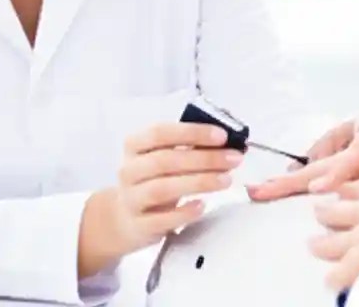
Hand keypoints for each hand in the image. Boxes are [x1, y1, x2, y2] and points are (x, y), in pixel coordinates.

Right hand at [78, 122, 241, 274]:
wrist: (125, 218)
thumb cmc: (154, 180)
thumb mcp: (164, 158)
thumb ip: (189, 147)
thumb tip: (226, 142)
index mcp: (135, 146)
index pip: (160, 133)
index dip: (192, 132)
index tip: (221, 136)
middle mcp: (129, 171)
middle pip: (165, 161)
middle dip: (204, 158)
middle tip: (233, 159)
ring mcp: (131, 199)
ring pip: (162, 188)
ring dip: (198, 182)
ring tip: (225, 180)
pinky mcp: (139, 225)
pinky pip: (161, 219)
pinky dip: (183, 212)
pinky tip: (203, 205)